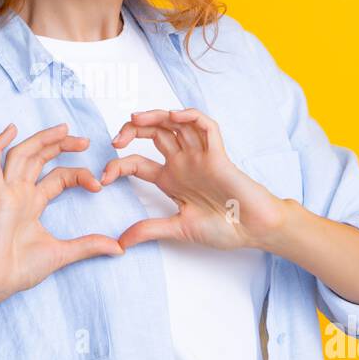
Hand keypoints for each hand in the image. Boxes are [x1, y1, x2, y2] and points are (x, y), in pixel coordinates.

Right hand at [0, 122, 123, 305]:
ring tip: (62, 129)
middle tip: (84, 140)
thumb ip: (89, 246)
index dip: (78, 174)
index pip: (58, 176)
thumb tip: (119, 248)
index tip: (99, 184)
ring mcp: (6, 194)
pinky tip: (10, 131)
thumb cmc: (20, 269)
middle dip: (60, 145)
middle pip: (39, 157)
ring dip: (40, 139)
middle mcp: (19, 193)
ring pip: (20, 155)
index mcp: (33, 203)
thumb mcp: (63, 253)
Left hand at [103, 108, 286, 251]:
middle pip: (153, 134)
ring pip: (175, 124)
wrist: (254, 230)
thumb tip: (120, 242)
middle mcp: (182, 162)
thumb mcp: (178, 229)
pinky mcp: (218, 154)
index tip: (104, 177)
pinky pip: (206, 126)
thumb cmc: (224, 228)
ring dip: (155, 117)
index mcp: (170, 178)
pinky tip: (175, 116)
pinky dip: (191, 116)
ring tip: (135, 119)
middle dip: (132, 130)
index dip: (117, 165)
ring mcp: (200, 155)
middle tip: (116, 139)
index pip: (136, 162)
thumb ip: (149, 230)